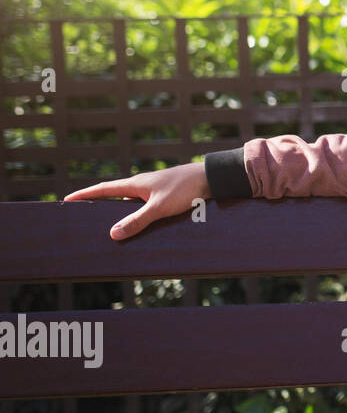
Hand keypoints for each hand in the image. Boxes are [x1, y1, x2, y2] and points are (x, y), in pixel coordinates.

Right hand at [63, 161, 211, 240]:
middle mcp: (142, 185)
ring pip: (131, 204)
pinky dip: (138, 216)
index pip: (103, 189)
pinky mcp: (166, 196)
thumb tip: (113, 234)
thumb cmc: (186, 189)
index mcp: (135, 184)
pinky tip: (140, 229)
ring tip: (110, 230)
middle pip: (114, 197)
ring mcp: (154, 190)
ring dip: (121, 214)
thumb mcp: (160, 207)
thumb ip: (137, 221)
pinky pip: (145, 207)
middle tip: (84, 217)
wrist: (212, 179)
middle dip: (99, 206)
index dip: (85, 195)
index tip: (67, 200)